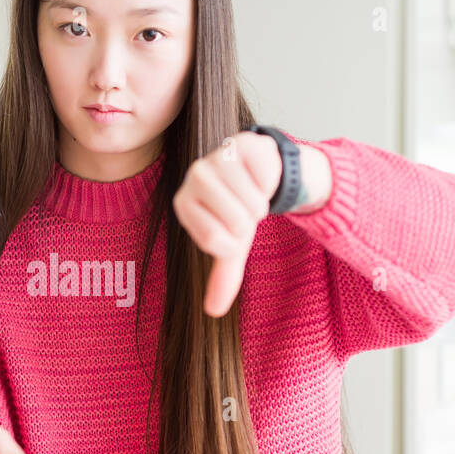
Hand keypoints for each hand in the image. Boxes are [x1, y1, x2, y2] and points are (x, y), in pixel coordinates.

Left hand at [172, 130, 282, 316]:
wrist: (257, 172)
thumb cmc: (236, 210)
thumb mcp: (231, 244)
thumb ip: (222, 276)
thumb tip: (214, 311)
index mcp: (183, 204)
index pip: (215, 241)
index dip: (234, 241)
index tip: (232, 230)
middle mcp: (194, 177)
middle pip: (237, 222)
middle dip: (250, 222)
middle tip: (244, 210)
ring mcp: (217, 157)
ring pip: (253, 202)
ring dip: (262, 204)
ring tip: (252, 194)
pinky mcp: (242, 142)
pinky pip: (266, 178)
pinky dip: (271, 183)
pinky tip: (260, 175)